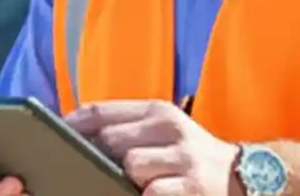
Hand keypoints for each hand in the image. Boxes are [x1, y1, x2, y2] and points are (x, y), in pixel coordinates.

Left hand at [67, 100, 241, 195]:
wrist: (247, 177)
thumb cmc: (190, 157)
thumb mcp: (164, 132)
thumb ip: (126, 128)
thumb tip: (72, 132)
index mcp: (157, 112)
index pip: (101, 112)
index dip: (71, 125)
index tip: (52, 137)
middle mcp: (170, 129)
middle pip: (110, 140)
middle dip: (98, 159)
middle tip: (93, 171)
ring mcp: (183, 159)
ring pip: (131, 167)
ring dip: (127, 182)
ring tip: (141, 186)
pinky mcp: (193, 188)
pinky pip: (153, 193)